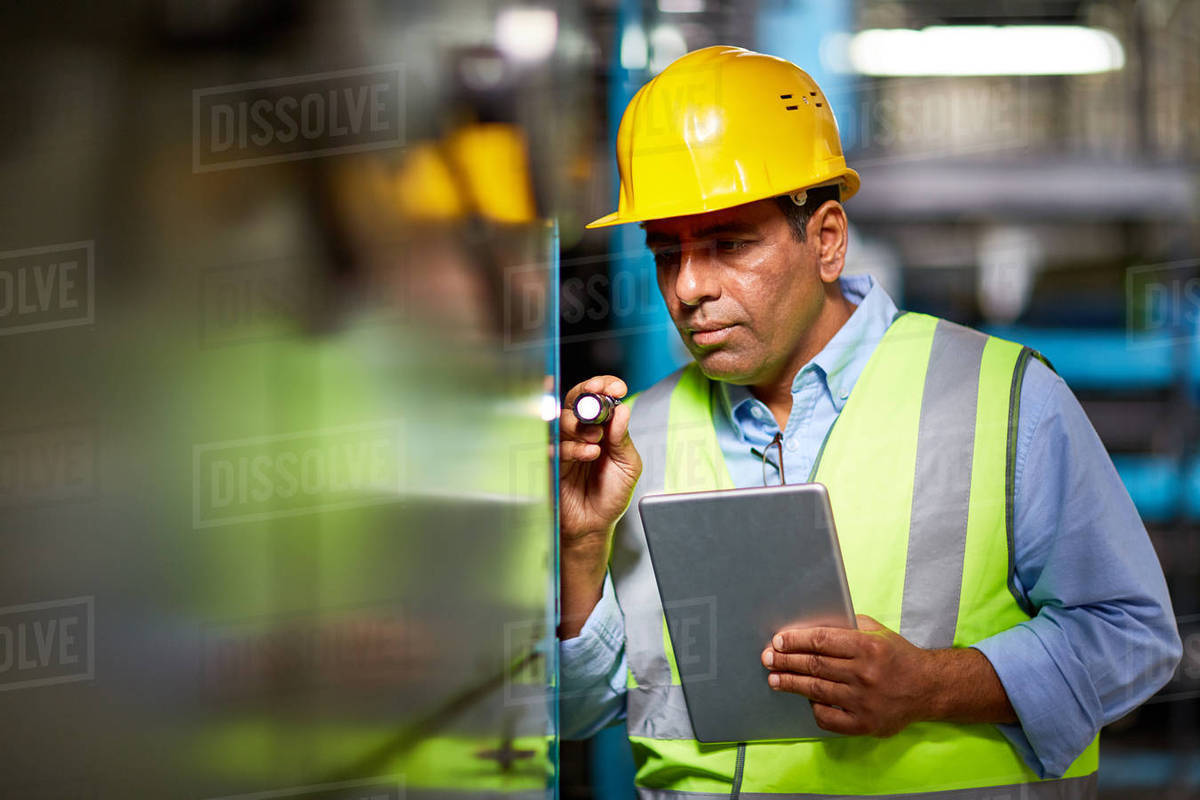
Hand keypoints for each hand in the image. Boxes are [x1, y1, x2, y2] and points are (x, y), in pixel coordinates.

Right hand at [557, 376, 640, 638]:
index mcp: (600, 428)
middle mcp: (580, 433)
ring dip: (580, 424)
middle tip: (600, 403)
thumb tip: (622, 409)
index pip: (597, 397)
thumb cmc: (609, 496)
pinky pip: (554, 446)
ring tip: (597, 440)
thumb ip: (623, 438)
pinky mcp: (551, 463)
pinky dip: (573, 447)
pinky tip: (588, 454)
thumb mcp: (628, 466)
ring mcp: (564, 446)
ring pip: (562, 420)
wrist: (594, 526)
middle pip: (574, 401)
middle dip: (587, 397)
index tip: (616, 387)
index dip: (604, 386)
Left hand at [760, 614, 938, 736]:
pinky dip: (814, 708)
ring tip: (774, 679)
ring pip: (817, 690)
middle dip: (786, 661)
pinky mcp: (865, 724)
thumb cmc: (898, 656)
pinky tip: (805, 700)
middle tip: (768, 659)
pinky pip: (829, 717)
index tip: (778, 641)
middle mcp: (865, 673)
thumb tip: (810, 626)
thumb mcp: (877, 632)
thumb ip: (847, 627)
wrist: (929, 688)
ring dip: (791, 683)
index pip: (821, 641)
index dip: (796, 641)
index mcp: (868, 646)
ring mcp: (864, 701)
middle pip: (815, 666)